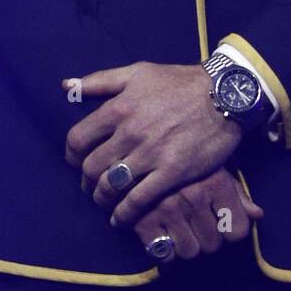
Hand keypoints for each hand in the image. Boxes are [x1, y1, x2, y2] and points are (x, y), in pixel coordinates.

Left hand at [62, 61, 242, 227]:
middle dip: (85, 181)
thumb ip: (100, 80)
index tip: (75, 161)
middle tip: (90, 185)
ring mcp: (150, 154)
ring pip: (111, 186)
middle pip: (91, 167)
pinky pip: (138, 201)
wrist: (224, 94)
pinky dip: (124, 214)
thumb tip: (66, 85)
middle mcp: (130, 132)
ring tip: (104, 201)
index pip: (77, 139)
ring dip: (102, 199)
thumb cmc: (179, 82)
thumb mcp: (138, 72)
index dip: (71, 155)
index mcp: (118, 107)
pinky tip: (120, 218)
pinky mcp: (171, 172)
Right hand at [131, 167, 263, 261]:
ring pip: (190, 252)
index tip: (222, 223)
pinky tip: (163, 233)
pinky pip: (163, 253)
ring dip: (186, 244)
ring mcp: (167, 208)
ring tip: (180, 227)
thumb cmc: (189, 155)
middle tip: (197, 224)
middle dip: (207, 238)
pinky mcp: (143, 218)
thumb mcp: (217, 167)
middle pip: (213, 245)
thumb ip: (238, 194)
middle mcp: (194, 196)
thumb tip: (257, 215)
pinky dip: (163, 248)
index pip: (237, 232)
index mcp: (215, 182)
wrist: (144, 138)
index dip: (231, 231)